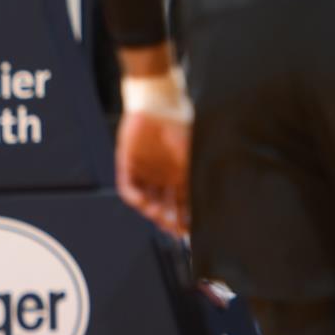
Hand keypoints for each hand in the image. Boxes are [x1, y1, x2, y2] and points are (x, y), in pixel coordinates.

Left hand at [115, 111, 191, 236]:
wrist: (156, 103)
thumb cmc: (179, 125)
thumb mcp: (192, 154)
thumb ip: (196, 177)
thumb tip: (206, 201)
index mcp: (179, 175)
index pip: (183, 204)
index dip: (186, 218)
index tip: (190, 231)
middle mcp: (162, 177)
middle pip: (165, 206)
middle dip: (170, 220)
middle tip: (175, 229)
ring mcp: (144, 172)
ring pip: (147, 201)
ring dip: (153, 211)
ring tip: (161, 216)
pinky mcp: (127, 165)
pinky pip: (128, 187)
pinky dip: (135, 197)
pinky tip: (144, 202)